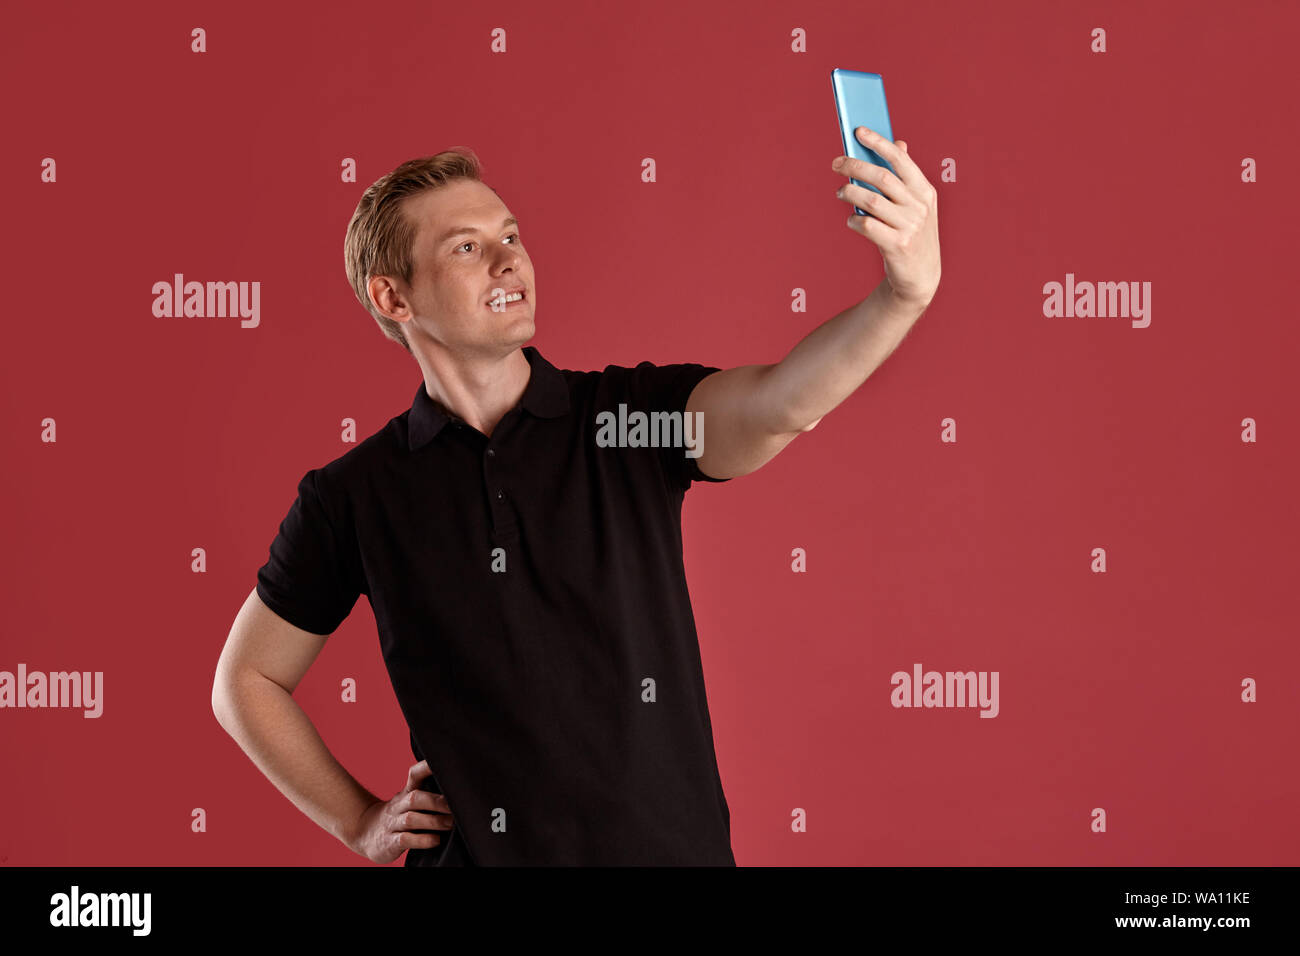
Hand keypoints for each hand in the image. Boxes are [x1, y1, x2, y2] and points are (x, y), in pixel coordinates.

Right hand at [348, 759, 455, 863]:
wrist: (366, 832)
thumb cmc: (399, 816)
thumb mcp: (410, 801)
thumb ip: (430, 794)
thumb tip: (460, 789)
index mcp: (406, 793)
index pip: (415, 775)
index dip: (427, 767)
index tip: (443, 763)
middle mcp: (399, 805)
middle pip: (415, 798)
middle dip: (436, 801)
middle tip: (455, 806)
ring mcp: (393, 824)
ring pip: (411, 819)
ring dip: (433, 821)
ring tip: (450, 824)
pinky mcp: (390, 842)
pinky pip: (405, 839)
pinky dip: (422, 840)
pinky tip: (435, 840)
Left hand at [832, 127, 940, 309]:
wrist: (920, 277)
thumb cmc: (912, 234)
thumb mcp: (917, 205)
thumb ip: (906, 178)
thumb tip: (899, 144)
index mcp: (925, 191)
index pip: (900, 159)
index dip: (878, 143)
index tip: (858, 131)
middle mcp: (919, 206)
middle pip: (881, 177)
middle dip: (855, 166)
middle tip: (836, 163)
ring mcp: (910, 226)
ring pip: (871, 201)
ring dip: (849, 193)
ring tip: (840, 192)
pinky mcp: (897, 245)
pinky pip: (867, 226)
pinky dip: (854, 221)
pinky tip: (851, 221)